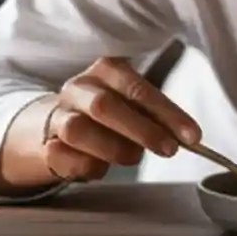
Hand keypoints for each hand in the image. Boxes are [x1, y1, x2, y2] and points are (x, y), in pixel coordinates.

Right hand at [0, 56, 203, 194]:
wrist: (56, 124)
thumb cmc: (111, 114)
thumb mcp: (134, 105)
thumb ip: (156, 117)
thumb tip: (187, 138)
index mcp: (106, 69)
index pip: (138, 89)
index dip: (167, 114)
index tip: (193, 137)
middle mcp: (78, 87)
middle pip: (105, 106)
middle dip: (142, 131)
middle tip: (169, 150)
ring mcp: (56, 114)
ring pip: (78, 130)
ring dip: (112, 149)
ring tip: (132, 158)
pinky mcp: (44, 143)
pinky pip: (62, 157)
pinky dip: (85, 165)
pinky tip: (99, 166)